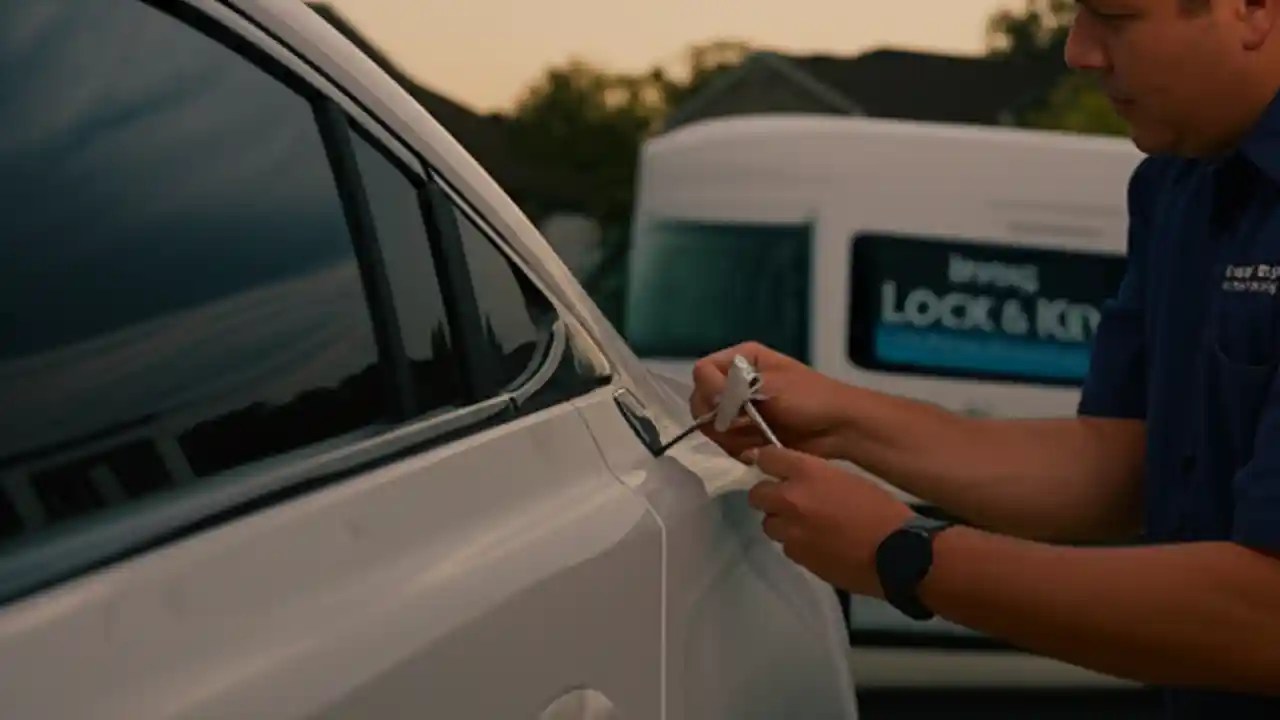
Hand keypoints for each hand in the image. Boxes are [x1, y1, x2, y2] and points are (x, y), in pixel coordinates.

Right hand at [690, 342, 858, 460]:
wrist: (838, 428)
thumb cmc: (809, 398)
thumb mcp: (771, 385)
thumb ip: (734, 388)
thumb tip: (708, 397)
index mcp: (742, 359)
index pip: (702, 371)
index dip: (709, 390)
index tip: (731, 404)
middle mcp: (734, 382)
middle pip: (700, 402)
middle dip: (720, 419)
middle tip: (745, 424)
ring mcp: (739, 410)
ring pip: (712, 427)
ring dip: (733, 436)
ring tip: (760, 436)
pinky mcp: (746, 434)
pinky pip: (726, 444)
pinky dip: (740, 448)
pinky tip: (761, 447)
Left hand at [745, 446, 913, 597]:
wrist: (898, 553)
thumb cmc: (881, 510)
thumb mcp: (847, 479)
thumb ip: (815, 477)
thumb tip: (797, 480)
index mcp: (807, 473)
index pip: (767, 458)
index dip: (769, 462)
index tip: (773, 466)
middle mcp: (791, 499)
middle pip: (756, 494)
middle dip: (769, 496)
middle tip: (788, 501)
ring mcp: (791, 531)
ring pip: (769, 524)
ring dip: (782, 522)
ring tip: (806, 526)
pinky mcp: (797, 557)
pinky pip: (787, 546)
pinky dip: (797, 544)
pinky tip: (818, 545)